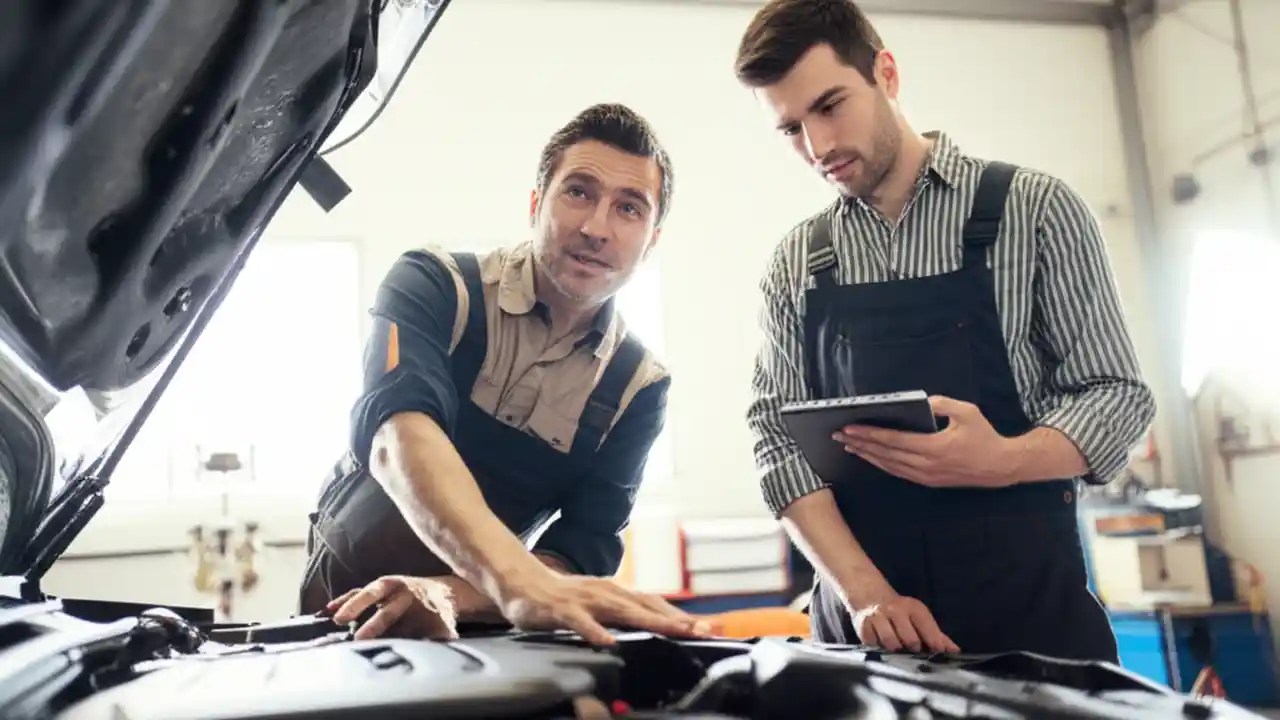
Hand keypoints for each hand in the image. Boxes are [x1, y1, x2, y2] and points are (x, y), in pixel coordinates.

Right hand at [325, 575, 458, 640]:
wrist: (443, 593)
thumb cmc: (439, 616)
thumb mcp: (442, 629)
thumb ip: (437, 641)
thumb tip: (433, 655)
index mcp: (412, 597)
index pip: (391, 612)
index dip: (376, 624)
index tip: (362, 638)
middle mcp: (396, 589)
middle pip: (374, 596)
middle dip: (358, 608)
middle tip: (341, 623)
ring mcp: (384, 587)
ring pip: (364, 592)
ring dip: (348, 603)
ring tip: (331, 618)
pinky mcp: (376, 590)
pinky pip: (357, 592)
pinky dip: (342, 600)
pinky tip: (326, 611)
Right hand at [497, 570, 715, 645]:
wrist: (521, 581)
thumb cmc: (561, 598)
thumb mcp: (597, 606)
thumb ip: (620, 616)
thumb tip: (648, 627)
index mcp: (616, 594)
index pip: (655, 604)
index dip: (682, 616)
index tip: (709, 627)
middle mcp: (607, 593)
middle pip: (647, 606)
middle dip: (677, 619)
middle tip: (703, 630)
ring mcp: (586, 600)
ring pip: (622, 611)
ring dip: (649, 620)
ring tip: (672, 631)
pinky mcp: (562, 610)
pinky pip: (581, 622)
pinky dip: (595, 631)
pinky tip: (607, 642)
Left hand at [833, 395, 1018, 487]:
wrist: (1001, 466)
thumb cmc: (985, 436)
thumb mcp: (967, 412)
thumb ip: (942, 404)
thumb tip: (921, 401)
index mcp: (934, 447)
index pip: (893, 440)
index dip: (870, 434)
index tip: (850, 427)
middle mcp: (926, 465)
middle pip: (886, 454)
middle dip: (861, 443)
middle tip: (839, 435)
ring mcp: (926, 476)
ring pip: (889, 466)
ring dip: (867, 455)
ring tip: (849, 445)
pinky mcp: (928, 481)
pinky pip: (899, 472)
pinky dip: (881, 464)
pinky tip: (871, 457)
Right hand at [846, 579, 959, 654]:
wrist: (870, 595)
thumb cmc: (900, 611)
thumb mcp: (919, 617)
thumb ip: (937, 635)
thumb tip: (955, 651)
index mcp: (913, 608)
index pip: (926, 625)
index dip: (934, 641)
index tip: (938, 652)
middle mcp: (895, 610)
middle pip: (910, 639)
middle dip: (913, 648)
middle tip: (912, 649)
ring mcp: (878, 617)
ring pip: (892, 643)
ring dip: (895, 650)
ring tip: (896, 648)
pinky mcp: (863, 626)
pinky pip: (874, 645)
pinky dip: (879, 648)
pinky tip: (880, 644)